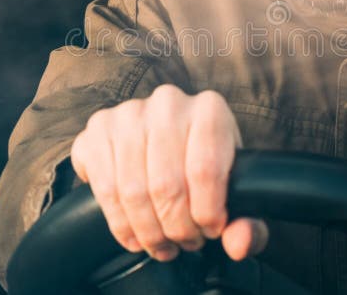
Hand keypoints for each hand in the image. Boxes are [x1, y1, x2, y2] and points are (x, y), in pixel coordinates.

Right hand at [70, 84, 267, 261]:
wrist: (170, 142)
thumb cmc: (206, 167)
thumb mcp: (234, 194)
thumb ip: (248, 224)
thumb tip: (240, 243)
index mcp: (209, 108)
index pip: (205, 170)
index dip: (207, 214)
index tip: (210, 231)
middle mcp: (167, 102)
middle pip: (166, 185)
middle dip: (176, 228)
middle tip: (184, 244)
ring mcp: (128, 113)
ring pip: (133, 191)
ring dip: (148, 231)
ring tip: (162, 244)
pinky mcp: (98, 129)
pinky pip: (104, 189)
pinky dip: (120, 223)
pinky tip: (135, 235)